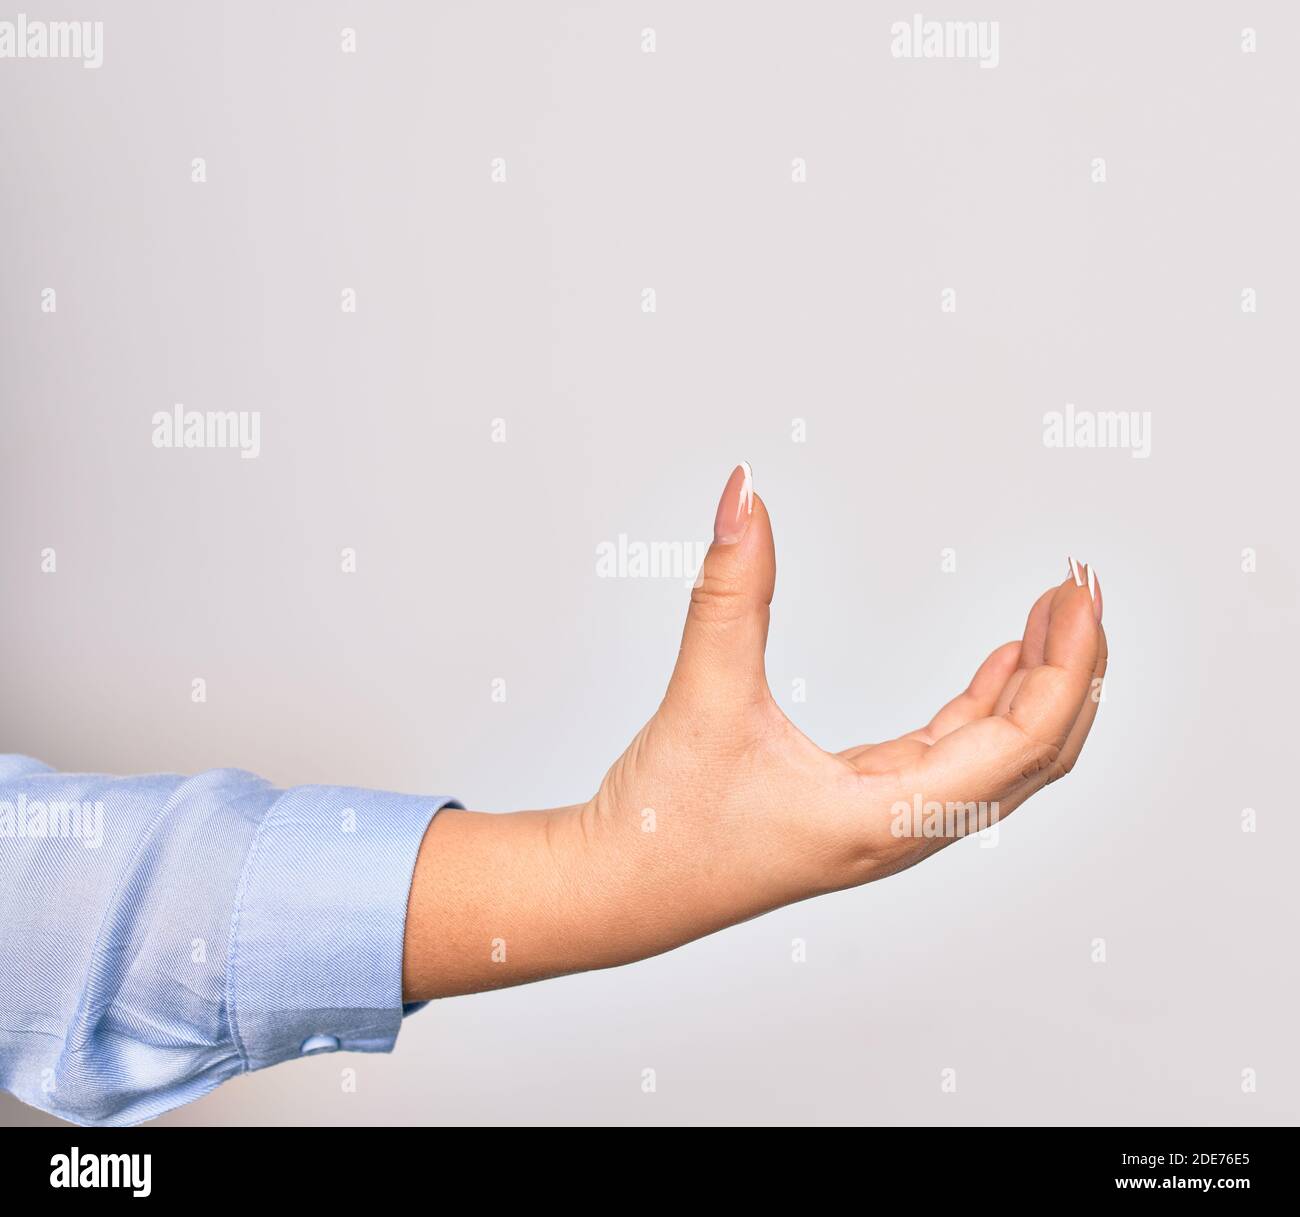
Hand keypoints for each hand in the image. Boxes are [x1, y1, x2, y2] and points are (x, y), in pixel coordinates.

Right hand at [403, 464, 1106, 998]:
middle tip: (1080, 588)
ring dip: (1034, 688)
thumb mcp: (705, 695)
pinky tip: (997, 668)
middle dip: (1071, 670)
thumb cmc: (661, 827)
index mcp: (887, 819)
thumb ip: (730, 589)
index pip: (1022, 743)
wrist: (616, 890)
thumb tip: (745, 497)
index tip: (1081, 593)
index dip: (1067, 665)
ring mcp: (885, 822)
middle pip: (1034, 756)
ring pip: (999, 760)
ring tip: (1054, 617)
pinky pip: (955, 757)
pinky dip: (987, 707)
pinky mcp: (860, 807)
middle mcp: (902, 830)